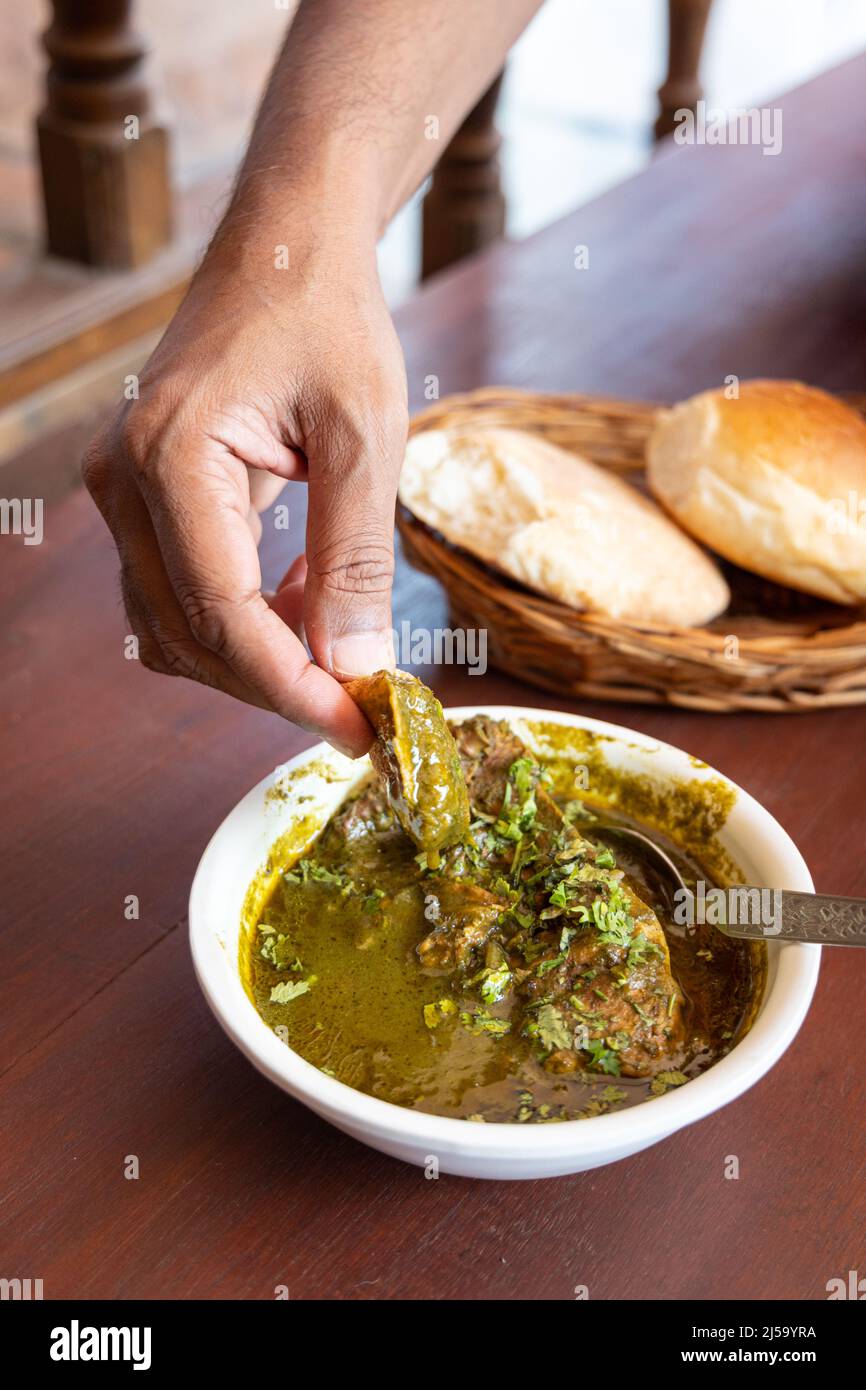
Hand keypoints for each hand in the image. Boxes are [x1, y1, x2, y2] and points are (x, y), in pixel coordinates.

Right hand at [82, 238, 406, 756]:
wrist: (284, 246)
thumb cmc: (328, 319)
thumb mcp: (365, 435)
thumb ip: (355, 557)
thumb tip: (356, 667)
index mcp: (170, 457)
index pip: (221, 617)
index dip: (292, 688)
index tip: (359, 727)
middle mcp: (124, 481)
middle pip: (189, 637)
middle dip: (278, 683)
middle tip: (363, 700)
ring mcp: (123, 490)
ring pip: (176, 628)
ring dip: (258, 654)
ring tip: (336, 623)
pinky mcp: (143, 496)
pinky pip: (178, 592)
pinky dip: (240, 617)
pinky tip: (301, 586)